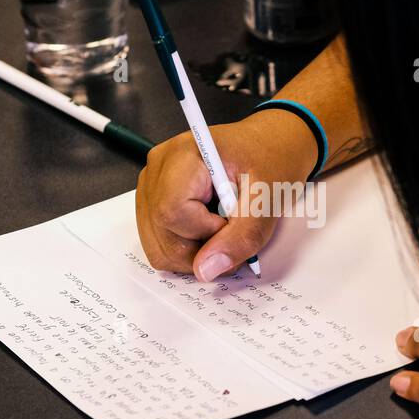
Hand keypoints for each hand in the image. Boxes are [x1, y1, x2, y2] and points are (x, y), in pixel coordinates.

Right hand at [135, 110, 316, 280]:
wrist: (267, 147)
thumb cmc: (268, 161)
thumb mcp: (266, 200)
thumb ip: (240, 237)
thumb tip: (206, 270)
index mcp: (183, 155)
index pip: (172, 212)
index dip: (205, 232)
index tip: (232, 222)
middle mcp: (157, 169)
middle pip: (161, 234)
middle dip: (201, 250)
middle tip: (232, 233)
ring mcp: (150, 187)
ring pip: (157, 246)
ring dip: (195, 253)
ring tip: (222, 230)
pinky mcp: (152, 203)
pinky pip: (159, 244)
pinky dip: (187, 249)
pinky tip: (208, 230)